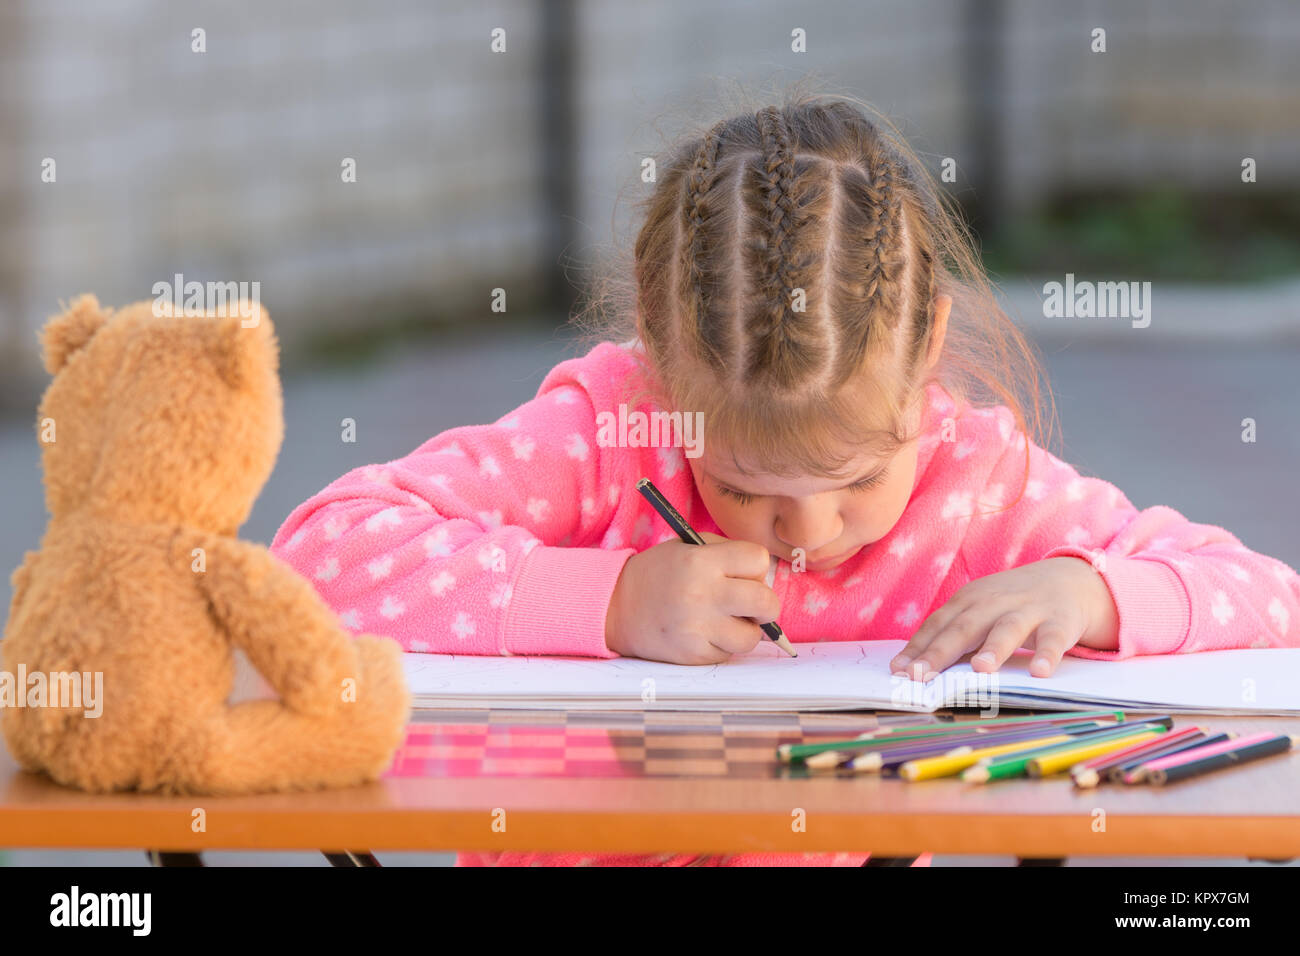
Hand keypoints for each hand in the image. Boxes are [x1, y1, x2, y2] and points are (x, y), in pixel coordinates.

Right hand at [605, 532, 780, 664]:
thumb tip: (765, 580)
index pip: (758, 560)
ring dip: (746, 630)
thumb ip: (727, 555)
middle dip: (765, 605)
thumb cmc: (659, 574)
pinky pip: (729, 654)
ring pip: (752, 637)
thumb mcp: (687, 547)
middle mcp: (702, 594)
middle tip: (752, 606)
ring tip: (726, 621)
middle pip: (766, 603)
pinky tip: (705, 633)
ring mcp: (698, 628)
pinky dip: (723, 645)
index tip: (744, 574)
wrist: (617, 607)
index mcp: (701, 561)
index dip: (756, 568)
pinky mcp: (693, 655)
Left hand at [889, 557, 1118, 679]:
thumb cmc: (1009, 604)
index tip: (898, 671)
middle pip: (964, 628)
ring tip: (980, 669)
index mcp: (969, 600)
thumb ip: (951, 635)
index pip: (938, 625)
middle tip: (921, 675)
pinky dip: (1047, 655)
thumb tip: (911, 668)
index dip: (917, 648)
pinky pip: (1054, 640)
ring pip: (1007, 629)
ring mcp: (1028, 611)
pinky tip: (1040, 672)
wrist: (1066, 580)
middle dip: (941, 652)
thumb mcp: (978, 611)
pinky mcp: (1060, 622)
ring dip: (993, 648)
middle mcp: (994, 603)